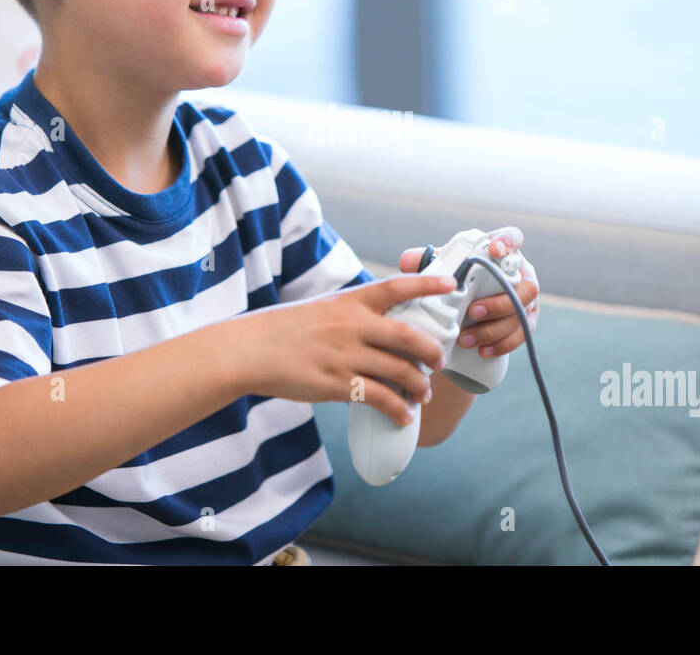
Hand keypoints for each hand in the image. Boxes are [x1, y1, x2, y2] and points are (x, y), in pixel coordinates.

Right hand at [239, 273, 458, 426]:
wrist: (249, 351)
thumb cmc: (284, 329)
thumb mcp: (322, 309)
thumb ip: (353, 315)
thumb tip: (382, 330)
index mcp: (349, 302)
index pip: (396, 287)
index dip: (426, 283)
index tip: (450, 285)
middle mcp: (351, 326)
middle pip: (408, 337)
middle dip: (432, 352)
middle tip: (438, 362)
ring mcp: (345, 356)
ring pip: (400, 371)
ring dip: (419, 385)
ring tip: (423, 393)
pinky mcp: (336, 384)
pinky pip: (379, 398)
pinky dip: (398, 409)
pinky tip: (404, 416)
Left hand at [399, 226, 539, 359]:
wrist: (464, 307)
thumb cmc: (455, 277)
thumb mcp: (441, 267)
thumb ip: (424, 260)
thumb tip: (408, 262)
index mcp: (502, 252)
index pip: (513, 238)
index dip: (508, 242)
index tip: (493, 249)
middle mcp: (521, 273)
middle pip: (526, 285)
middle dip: (500, 301)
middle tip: (472, 311)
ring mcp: (527, 299)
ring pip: (522, 313)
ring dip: (495, 328)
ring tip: (467, 339)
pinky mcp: (527, 322)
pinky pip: (522, 335)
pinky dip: (502, 344)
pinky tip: (483, 350)